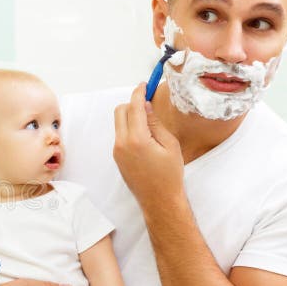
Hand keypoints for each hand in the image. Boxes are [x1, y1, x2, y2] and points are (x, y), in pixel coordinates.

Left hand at [113, 83, 184, 209]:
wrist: (159, 200)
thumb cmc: (169, 174)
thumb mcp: (169, 144)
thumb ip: (155, 123)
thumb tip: (145, 106)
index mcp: (136, 139)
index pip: (134, 107)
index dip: (139, 92)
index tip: (144, 85)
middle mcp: (121, 143)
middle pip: (120, 111)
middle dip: (132, 103)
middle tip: (148, 102)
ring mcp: (117, 151)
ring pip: (119, 123)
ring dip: (131, 116)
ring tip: (149, 121)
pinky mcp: (117, 157)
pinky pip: (120, 134)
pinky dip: (129, 128)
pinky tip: (145, 134)